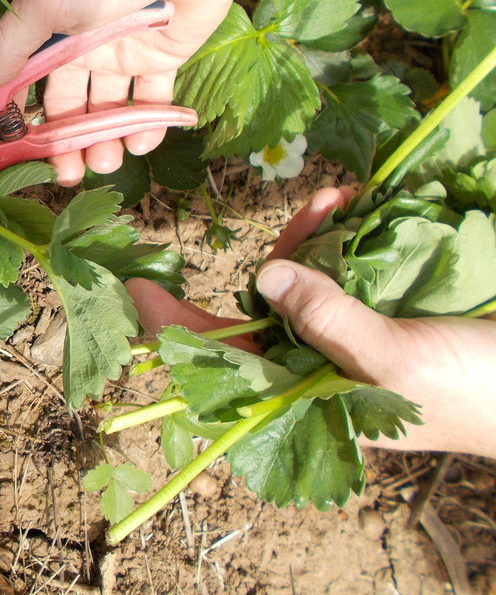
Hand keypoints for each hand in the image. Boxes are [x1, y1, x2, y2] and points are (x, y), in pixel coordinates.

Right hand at [0, 0, 250, 185]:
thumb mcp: (44, 2)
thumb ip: (9, 48)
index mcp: (46, 26)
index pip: (22, 80)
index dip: (16, 116)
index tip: (11, 153)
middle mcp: (80, 41)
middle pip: (65, 104)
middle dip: (63, 142)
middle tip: (65, 175)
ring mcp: (122, 51)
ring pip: (106, 108)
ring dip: (102, 140)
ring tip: (104, 164)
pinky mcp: (162, 57)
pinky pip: (150, 101)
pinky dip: (147, 126)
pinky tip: (141, 142)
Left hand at [127, 188, 495, 457]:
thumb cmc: (474, 392)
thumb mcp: (394, 361)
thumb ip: (328, 322)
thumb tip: (264, 280)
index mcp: (304, 397)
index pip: (218, 362)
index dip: (172, 328)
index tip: (133, 288)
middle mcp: (313, 369)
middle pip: (258, 310)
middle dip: (272, 257)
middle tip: (311, 205)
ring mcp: (343, 341)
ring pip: (299, 284)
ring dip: (310, 239)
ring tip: (342, 198)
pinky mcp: (375, 316)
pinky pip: (339, 274)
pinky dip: (340, 239)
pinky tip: (354, 205)